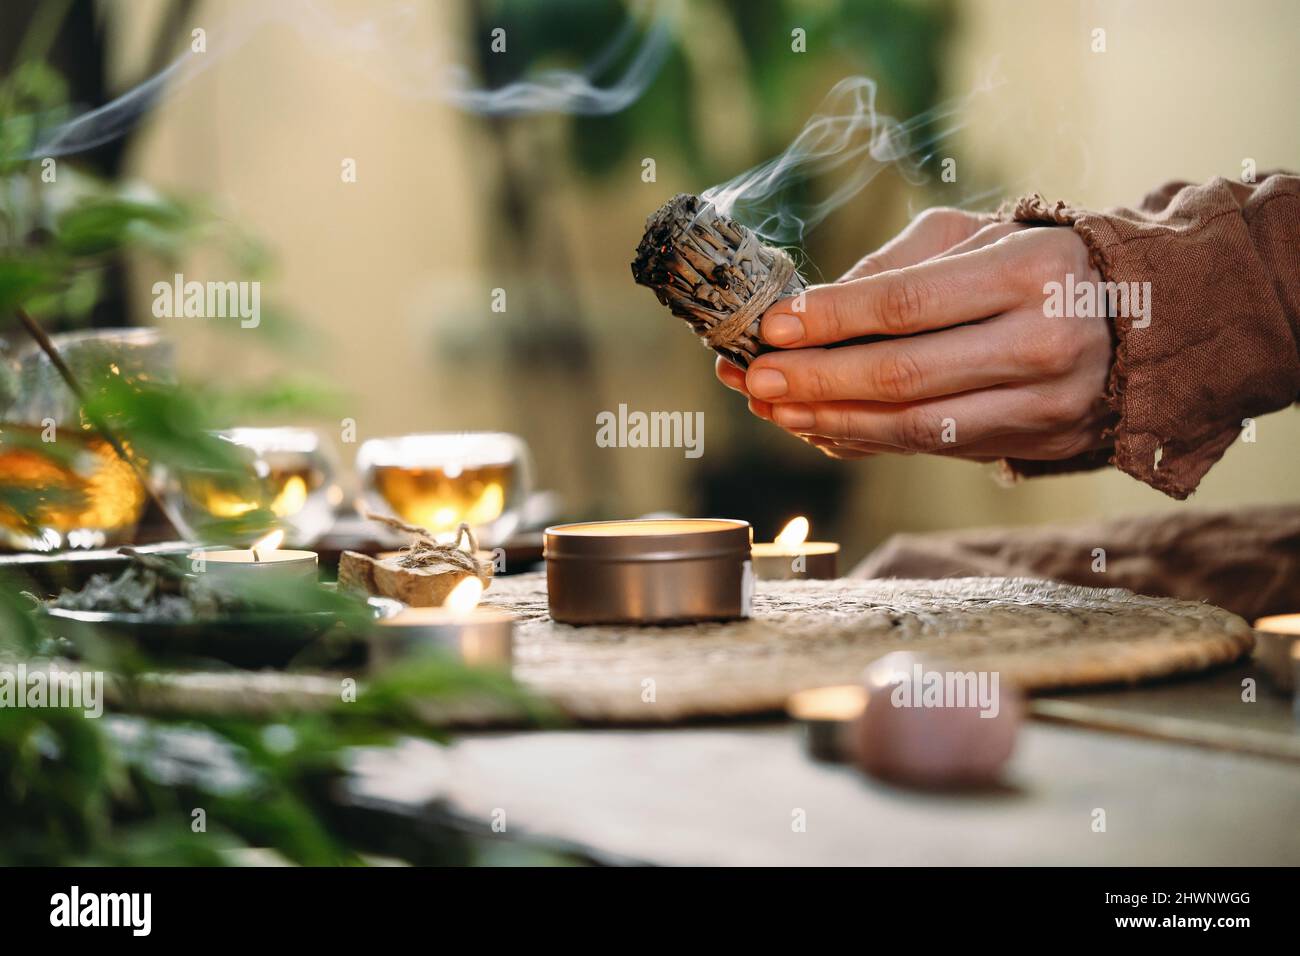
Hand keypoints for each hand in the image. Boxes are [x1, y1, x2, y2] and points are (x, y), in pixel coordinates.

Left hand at [715, 208, 1114, 460]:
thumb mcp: (980, 236)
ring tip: (772, 406)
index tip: (772, 324)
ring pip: (914, 427)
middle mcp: (1043, 344)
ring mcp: (1042, 406)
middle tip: (754, 376)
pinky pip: (930, 450)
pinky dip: (866, 439)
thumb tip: (815, 304)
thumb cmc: (1040, 265)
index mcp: (1030, 273)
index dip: (832, 318)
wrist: (1144, 324)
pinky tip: (819, 424)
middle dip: (816, 378)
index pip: (909, 304)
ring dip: (830, 419)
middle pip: (903, 375)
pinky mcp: (1030, 445)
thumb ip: (899, 263)